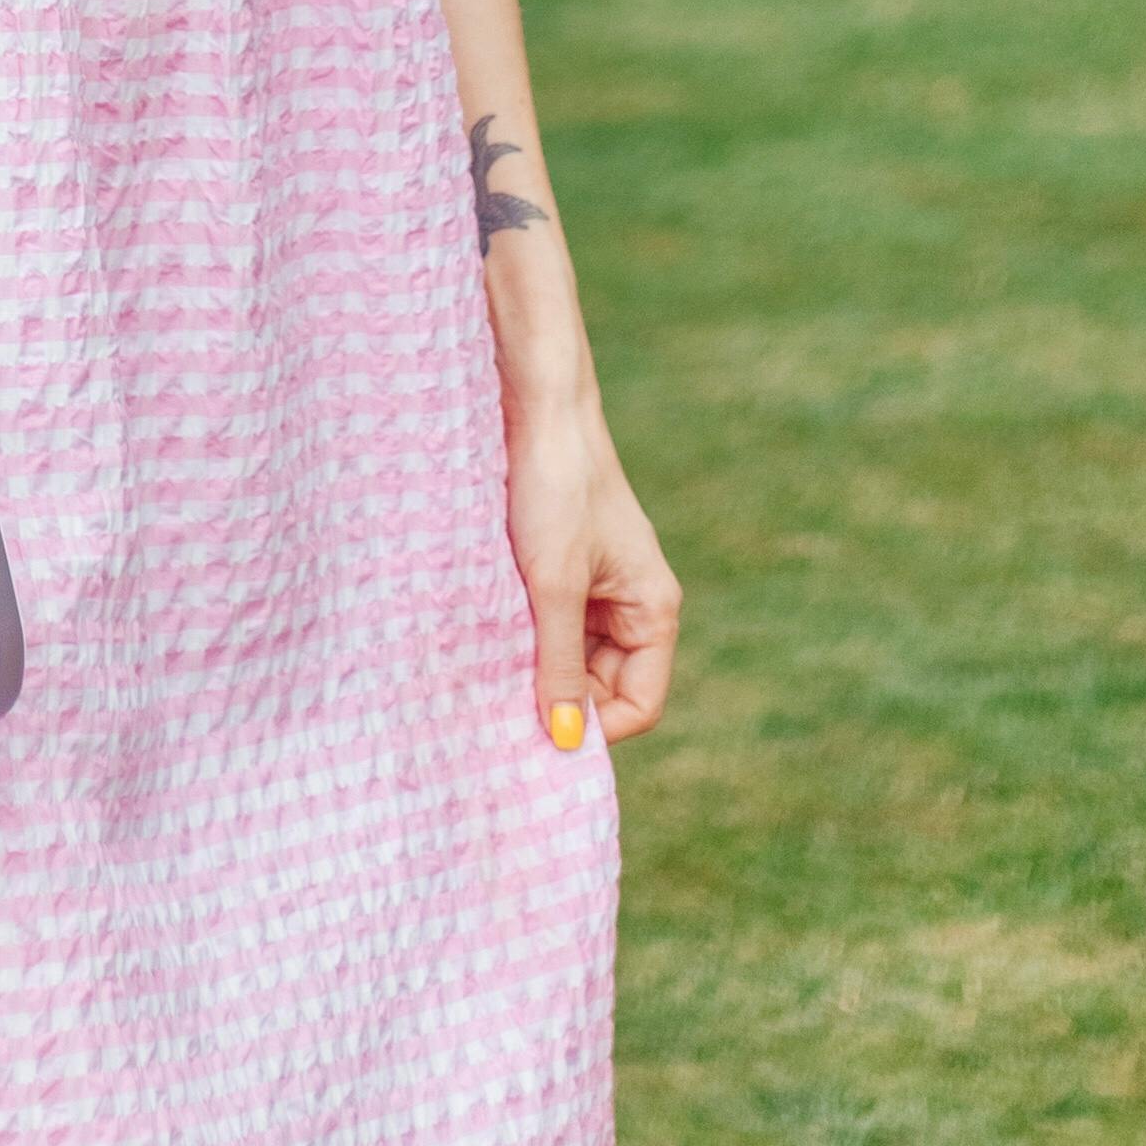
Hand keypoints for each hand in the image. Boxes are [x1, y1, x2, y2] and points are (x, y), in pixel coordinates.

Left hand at [502, 394, 680, 753]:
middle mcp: (633, 604)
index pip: (639, 704)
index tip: (539, 733)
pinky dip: (526, 634)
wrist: (537, 404)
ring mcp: (598, 586)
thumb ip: (560, 664)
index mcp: (653, 610)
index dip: (594, 727)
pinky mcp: (564, 567)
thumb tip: (564, 741)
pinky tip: (491, 630)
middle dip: (561, 696)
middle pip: (604, 686)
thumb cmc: (556, 488)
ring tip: (494, 659)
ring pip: (572, 656)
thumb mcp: (554, 585)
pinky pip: (551, 624)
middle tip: (503, 701)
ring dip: (537, 664)